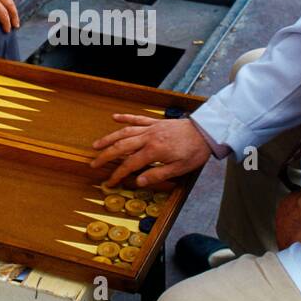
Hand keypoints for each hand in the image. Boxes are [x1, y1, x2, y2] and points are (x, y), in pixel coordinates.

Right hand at [90, 115, 210, 187]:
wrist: (206, 132)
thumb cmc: (195, 152)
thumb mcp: (179, 169)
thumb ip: (158, 174)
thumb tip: (139, 182)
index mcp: (154, 151)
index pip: (130, 165)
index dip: (118, 174)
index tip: (109, 182)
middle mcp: (149, 137)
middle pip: (121, 147)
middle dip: (106, 155)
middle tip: (94, 163)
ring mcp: (151, 128)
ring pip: (125, 132)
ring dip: (109, 138)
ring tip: (96, 144)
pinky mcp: (156, 122)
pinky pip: (137, 119)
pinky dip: (125, 118)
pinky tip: (115, 118)